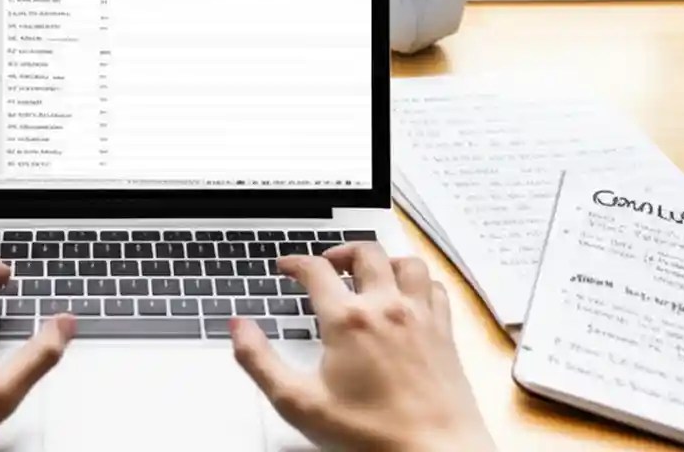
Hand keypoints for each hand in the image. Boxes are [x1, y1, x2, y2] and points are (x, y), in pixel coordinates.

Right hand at [231, 243, 494, 451]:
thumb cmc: (371, 435)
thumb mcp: (298, 403)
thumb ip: (259, 361)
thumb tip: (238, 327)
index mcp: (347, 320)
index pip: (315, 270)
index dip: (295, 262)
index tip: (287, 267)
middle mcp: (386, 308)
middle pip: (365, 252)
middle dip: (340, 251)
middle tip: (327, 264)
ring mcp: (420, 317)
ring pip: (406, 262)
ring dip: (384, 260)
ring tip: (369, 272)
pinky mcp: (444, 333)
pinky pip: (435, 288)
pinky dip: (419, 281)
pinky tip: (409, 295)